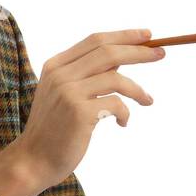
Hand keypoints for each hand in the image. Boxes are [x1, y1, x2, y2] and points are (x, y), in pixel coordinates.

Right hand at [11, 28, 163, 191]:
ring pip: (116, 77)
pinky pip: (116, 104)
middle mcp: (61, 74)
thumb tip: (121, 58)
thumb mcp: (63, 94)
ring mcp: (69, 92)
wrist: (33, 160)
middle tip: (161, 53)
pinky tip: (123, 123)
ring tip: (148, 100)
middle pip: (108, 52)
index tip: (148, 36)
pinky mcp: (79, 112)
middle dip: (138, 51)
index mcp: (56, 65)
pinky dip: (126, 113)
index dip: (124, 36)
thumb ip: (85, 75)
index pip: (95, 40)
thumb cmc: (54, 129)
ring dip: (138, 89)